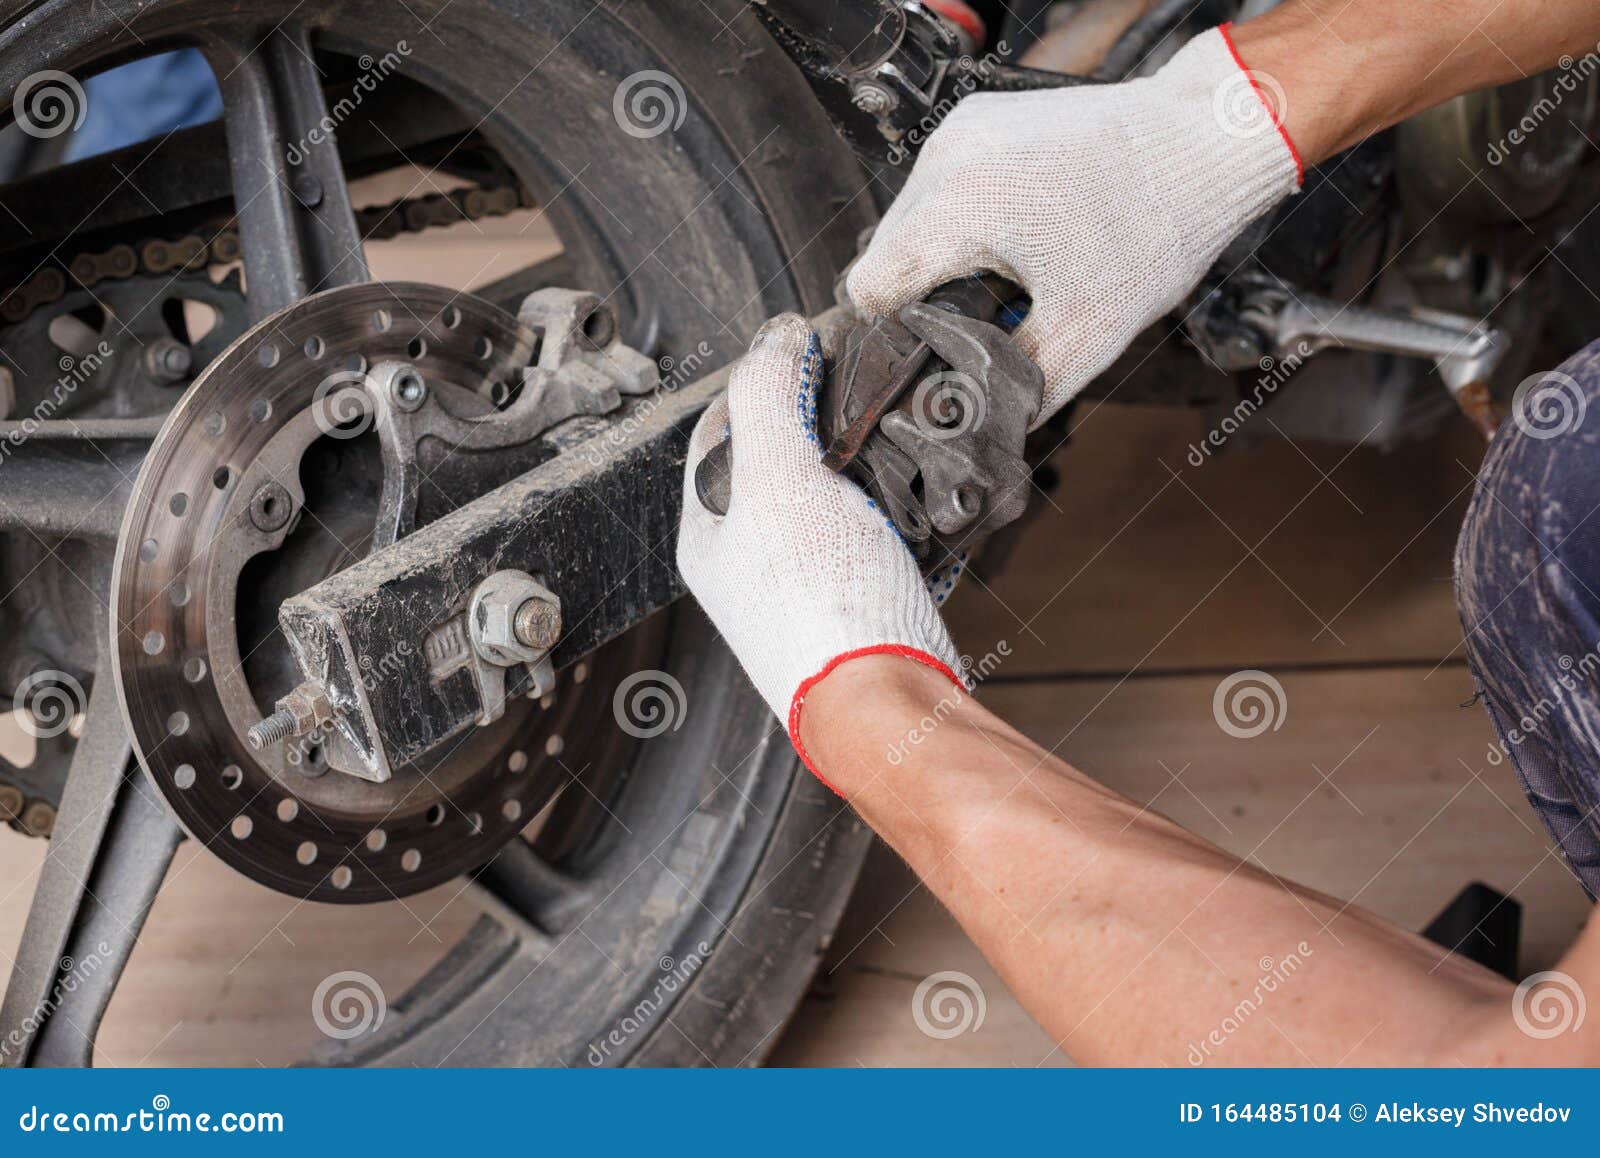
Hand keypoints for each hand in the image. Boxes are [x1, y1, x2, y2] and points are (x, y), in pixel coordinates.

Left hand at [677, 315, 962, 788]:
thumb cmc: (824, 611)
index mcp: (709, 534)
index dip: (757, 377)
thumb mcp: (781, 478)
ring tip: (897, 432)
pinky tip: (922, 493)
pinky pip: (878, 536)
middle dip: (819, 420)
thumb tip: (773, 337)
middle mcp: (750, 563)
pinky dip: (900, 508)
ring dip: (866, 462)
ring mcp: (806, 586)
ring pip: (833, 498)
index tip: (804, 345)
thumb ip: (769, 397)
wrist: (892, 705)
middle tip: (860, 386)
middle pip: (777, 462)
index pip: (717, 428)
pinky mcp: (861, 605)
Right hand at [847, 25, 1301, 424]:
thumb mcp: (1087, 334)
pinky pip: (940, 186)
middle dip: (919, 299)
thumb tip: (987, 429)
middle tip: (977, 326)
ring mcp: (959, 133)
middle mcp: (945, 161)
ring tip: (999, 282)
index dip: (891, 336)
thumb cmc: (1156, 224)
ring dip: (938, 259)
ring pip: (909, 220)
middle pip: (884, 256)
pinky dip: (961, 219)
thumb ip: (1022, 390)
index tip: (925, 356)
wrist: (1204, 140)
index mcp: (956, 211)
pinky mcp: (979, 120)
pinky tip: (1010, 239)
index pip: (869, 291)